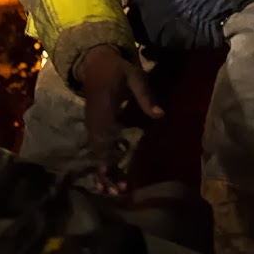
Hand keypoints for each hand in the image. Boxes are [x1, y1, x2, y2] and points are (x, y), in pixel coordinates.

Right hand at [76, 45, 163, 194]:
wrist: (94, 61)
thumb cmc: (117, 69)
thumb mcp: (134, 76)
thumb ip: (146, 95)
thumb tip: (160, 115)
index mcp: (105, 111)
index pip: (105, 139)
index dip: (109, 159)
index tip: (115, 175)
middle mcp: (95, 121)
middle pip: (98, 152)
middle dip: (107, 172)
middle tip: (119, 191)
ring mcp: (92, 124)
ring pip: (95, 152)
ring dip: (103, 172)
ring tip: (111, 192)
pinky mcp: (93, 125)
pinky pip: (95, 148)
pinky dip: (100, 163)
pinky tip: (106, 178)